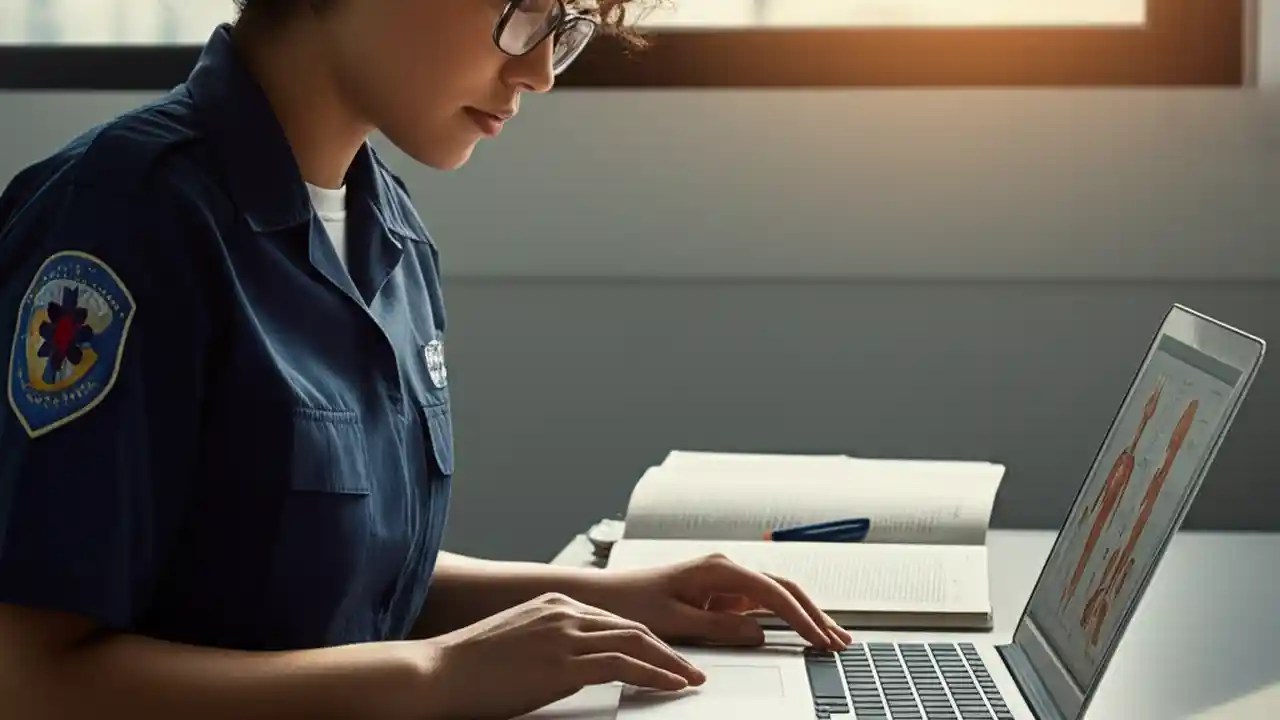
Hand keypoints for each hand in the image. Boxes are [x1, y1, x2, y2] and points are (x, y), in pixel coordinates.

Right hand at [420, 592, 706, 718]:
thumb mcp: (516, 644)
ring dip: (670, 662)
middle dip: (667, 648)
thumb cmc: (467, 667)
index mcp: (553, 603)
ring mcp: (564, 633)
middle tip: (691, 668)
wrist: (436, 673)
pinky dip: (655, 674)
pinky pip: (623, 664)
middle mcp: (563, 610)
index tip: (666, 655)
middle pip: (632, 626)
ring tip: (692, 679)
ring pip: (636, 641)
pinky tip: (672, 685)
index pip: (613, 620)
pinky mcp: (563, 660)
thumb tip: (572, 667)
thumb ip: (549, 646)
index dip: (645, 639)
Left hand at [587, 553, 853, 650]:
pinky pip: (762, 607)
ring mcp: (727, 583)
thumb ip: (719, 628)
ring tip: (831, 638)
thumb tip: (758, 634)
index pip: (772, 592)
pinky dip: (785, 619)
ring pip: (778, 596)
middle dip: (814, 613)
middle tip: (840, 640)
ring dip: (805, 616)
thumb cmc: (634, 603)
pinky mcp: (723, 596)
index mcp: (717, 569)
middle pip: (784, 589)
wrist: (609, 598)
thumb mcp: (675, 622)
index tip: (819, 638)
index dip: (800, 617)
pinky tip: (803, 633)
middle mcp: (726, 570)